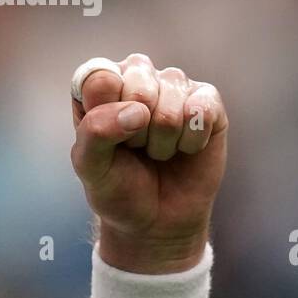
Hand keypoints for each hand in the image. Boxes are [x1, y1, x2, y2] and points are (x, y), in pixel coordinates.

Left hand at [70, 53, 227, 273]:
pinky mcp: (207, 100)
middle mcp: (137, 75)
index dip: (106, 114)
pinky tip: (185, 148)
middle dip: (137, 132)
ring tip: (158, 152)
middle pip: (139, 87)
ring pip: (171, 100)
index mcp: (100, 84)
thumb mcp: (90, 166)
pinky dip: (192, 141)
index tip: (108, 141)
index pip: (100, 77)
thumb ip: (96, 132)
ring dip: (164, 141)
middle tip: (136, 149)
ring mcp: (174, 85)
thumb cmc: (118, 187)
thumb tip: (138, 110)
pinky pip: (202, 109)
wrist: (157, 221)